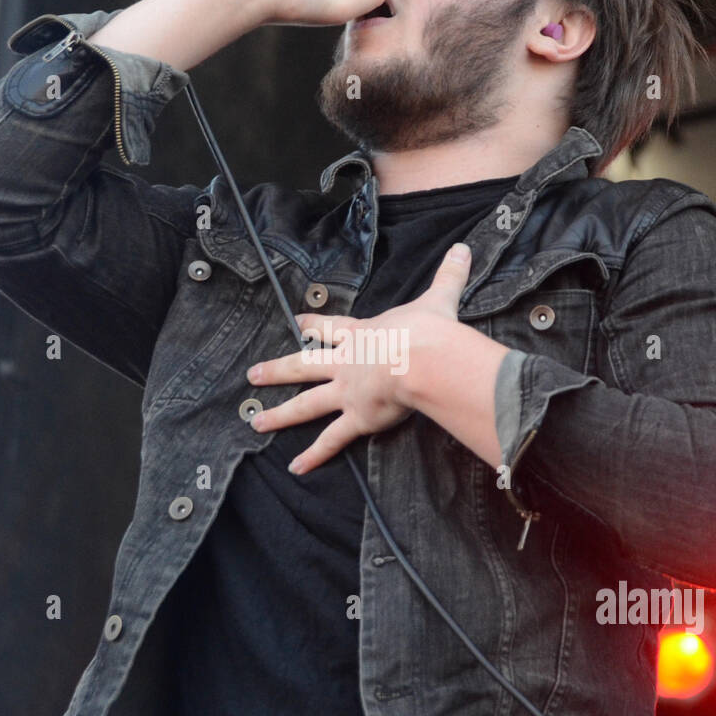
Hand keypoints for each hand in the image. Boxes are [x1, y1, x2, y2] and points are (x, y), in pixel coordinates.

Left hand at [245, 243, 473, 473]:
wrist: (423, 357)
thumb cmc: (427, 329)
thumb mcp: (437, 298)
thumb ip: (448, 275)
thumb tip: (462, 248)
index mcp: (361, 335)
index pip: (330, 328)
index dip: (312, 325)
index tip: (295, 323)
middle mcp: (346, 363)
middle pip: (303, 366)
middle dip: (277, 370)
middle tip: (253, 375)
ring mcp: (347, 392)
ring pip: (306, 405)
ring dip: (280, 415)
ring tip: (256, 422)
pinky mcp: (357, 418)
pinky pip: (331, 440)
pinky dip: (314, 456)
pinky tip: (295, 467)